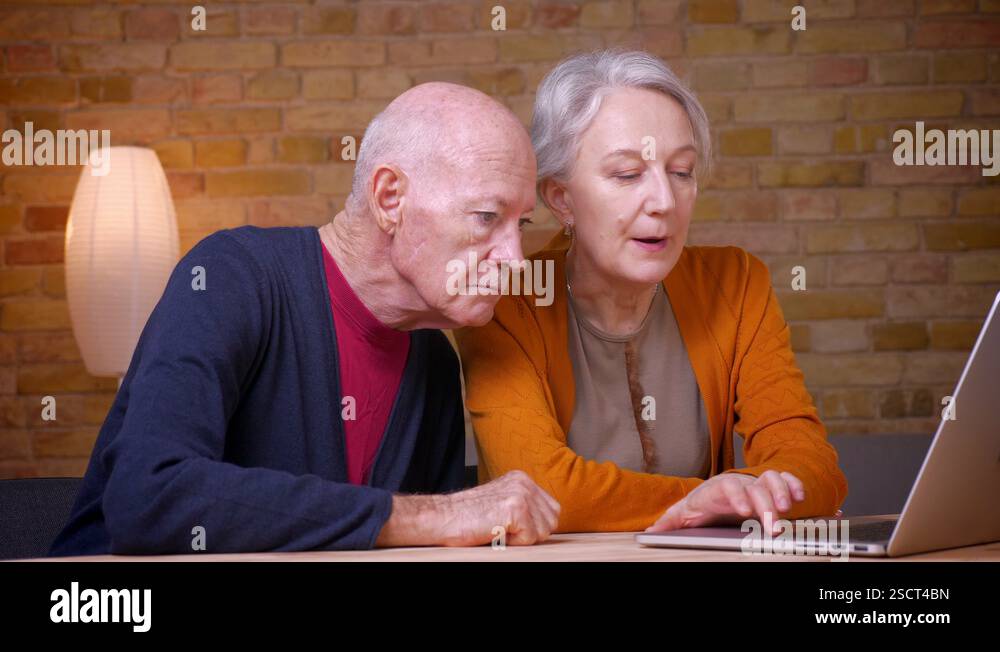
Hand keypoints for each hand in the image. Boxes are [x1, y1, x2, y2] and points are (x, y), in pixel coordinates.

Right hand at [439, 470, 560, 545]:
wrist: (443, 517)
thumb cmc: (467, 517)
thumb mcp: (502, 502)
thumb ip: (524, 505)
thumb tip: (547, 523)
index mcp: (522, 479)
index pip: (552, 509)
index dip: (536, 526)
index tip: (513, 526)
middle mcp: (524, 482)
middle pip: (552, 520)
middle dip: (532, 532)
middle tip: (504, 529)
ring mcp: (521, 494)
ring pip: (543, 531)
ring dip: (522, 538)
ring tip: (498, 529)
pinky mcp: (516, 508)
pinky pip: (530, 538)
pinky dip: (513, 542)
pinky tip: (495, 531)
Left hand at [645, 470, 805, 534]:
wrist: (713, 497)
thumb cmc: (699, 507)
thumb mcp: (682, 515)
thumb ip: (669, 523)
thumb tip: (650, 532)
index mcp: (717, 488)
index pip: (729, 486)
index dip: (738, 496)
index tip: (745, 510)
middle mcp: (738, 482)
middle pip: (754, 486)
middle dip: (765, 505)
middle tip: (773, 526)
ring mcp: (754, 483)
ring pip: (771, 478)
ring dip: (782, 492)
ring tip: (789, 509)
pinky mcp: (768, 488)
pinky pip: (784, 480)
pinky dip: (793, 484)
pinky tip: (800, 497)